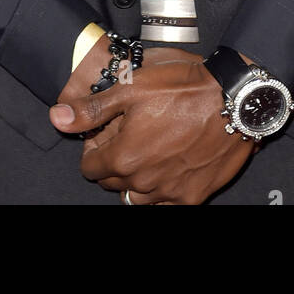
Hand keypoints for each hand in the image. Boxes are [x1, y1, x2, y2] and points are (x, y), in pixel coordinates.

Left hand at [49, 44, 259, 204]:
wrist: (235, 101)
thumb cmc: (185, 89)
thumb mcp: (132, 87)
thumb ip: (92, 108)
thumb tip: (58, 117)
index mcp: (124, 156)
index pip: (89, 168)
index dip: (92, 148)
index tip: (103, 133)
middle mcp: (144, 182)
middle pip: (112, 183)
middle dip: (112, 163)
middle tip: (125, 137)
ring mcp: (169, 193)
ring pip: (136, 199)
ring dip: (134, 180)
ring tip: (145, 153)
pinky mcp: (192, 197)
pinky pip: (165, 205)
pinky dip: (160, 192)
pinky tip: (166, 168)